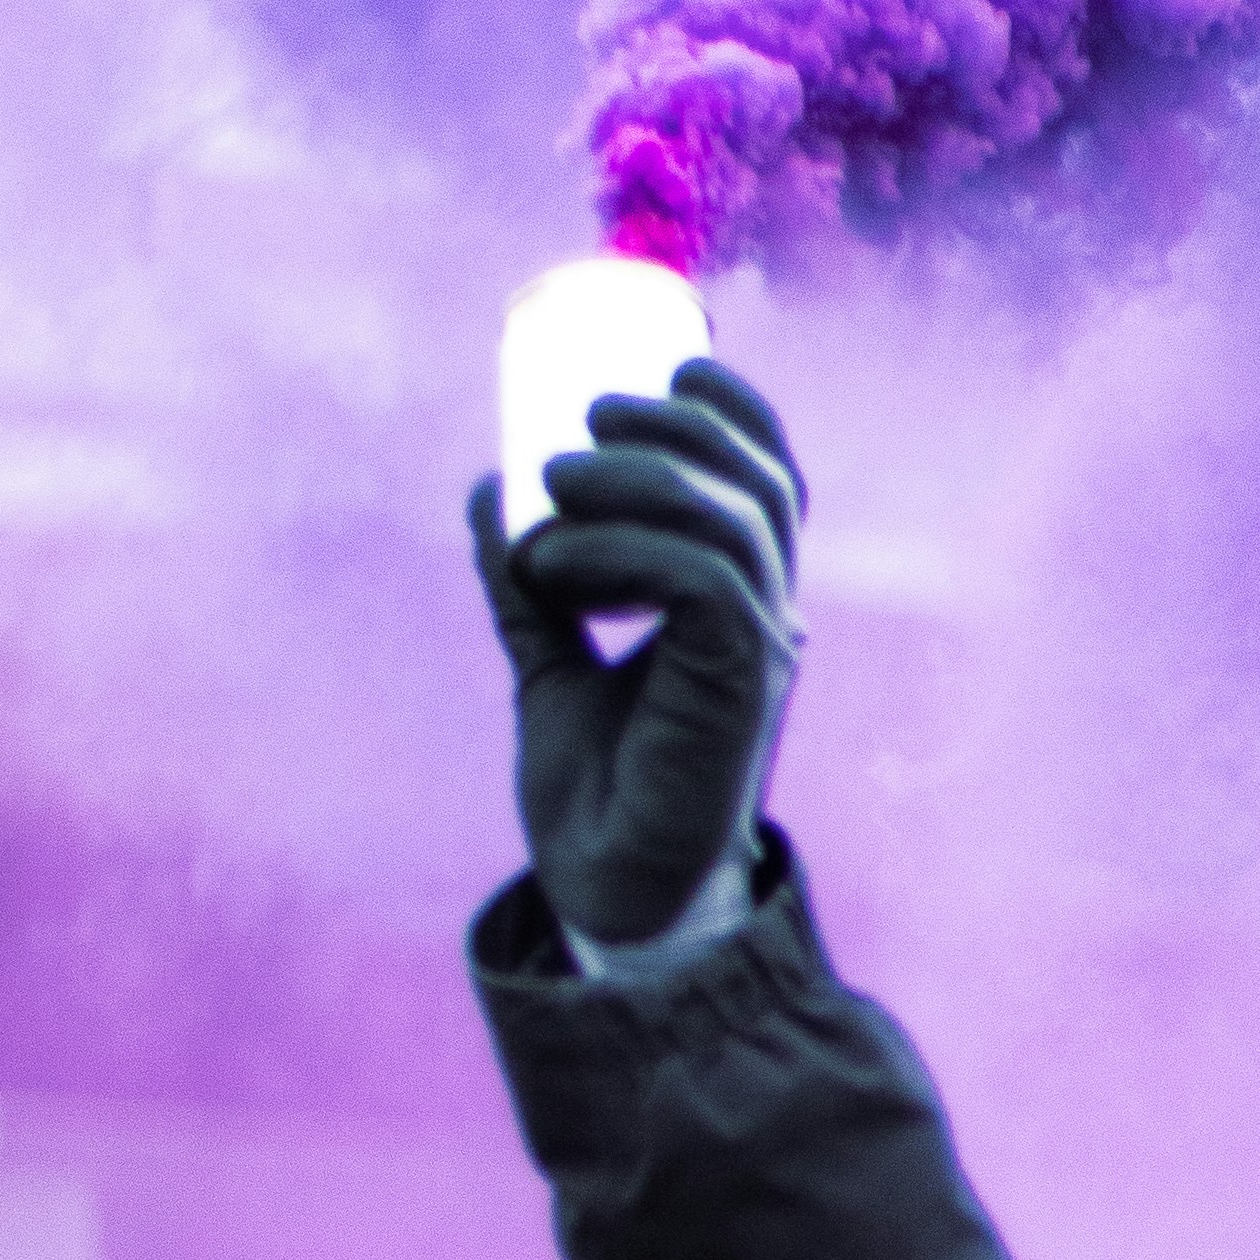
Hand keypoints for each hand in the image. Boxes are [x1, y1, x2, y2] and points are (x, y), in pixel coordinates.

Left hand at [469, 362, 803, 963]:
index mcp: (741, 601)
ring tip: (551, 486)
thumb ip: (531, 587)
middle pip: (759, 480)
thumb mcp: (552, 659)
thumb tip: (490, 491)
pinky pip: (702, 581)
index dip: (732, 407)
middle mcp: (769, 617)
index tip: (662, 367)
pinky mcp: (740, 686)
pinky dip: (625, 550)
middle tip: (584, 418)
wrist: (606, 892)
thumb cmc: (598, 788)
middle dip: (677, 423)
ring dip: (635, 480)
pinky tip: (557, 564)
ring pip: (730, 520)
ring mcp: (763, 651)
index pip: (769, 476)